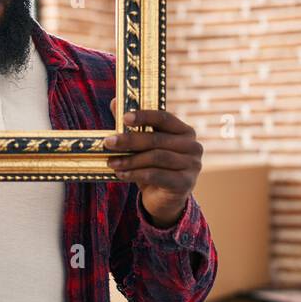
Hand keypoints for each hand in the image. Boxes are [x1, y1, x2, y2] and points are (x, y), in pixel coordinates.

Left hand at [105, 99, 202, 228]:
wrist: (165, 199)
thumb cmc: (154, 167)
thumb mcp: (143, 147)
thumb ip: (132, 125)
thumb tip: (114, 102)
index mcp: (184, 131)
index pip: (164, 118)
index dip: (144, 116)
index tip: (124, 118)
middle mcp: (192, 146)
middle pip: (157, 139)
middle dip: (129, 140)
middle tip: (108, 143)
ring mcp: (192, 165)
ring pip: (156, 158)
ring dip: (130, 160)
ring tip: (111, 162)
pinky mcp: (185, 183)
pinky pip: (156, 175)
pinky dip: (135, 174)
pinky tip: (121, 174)